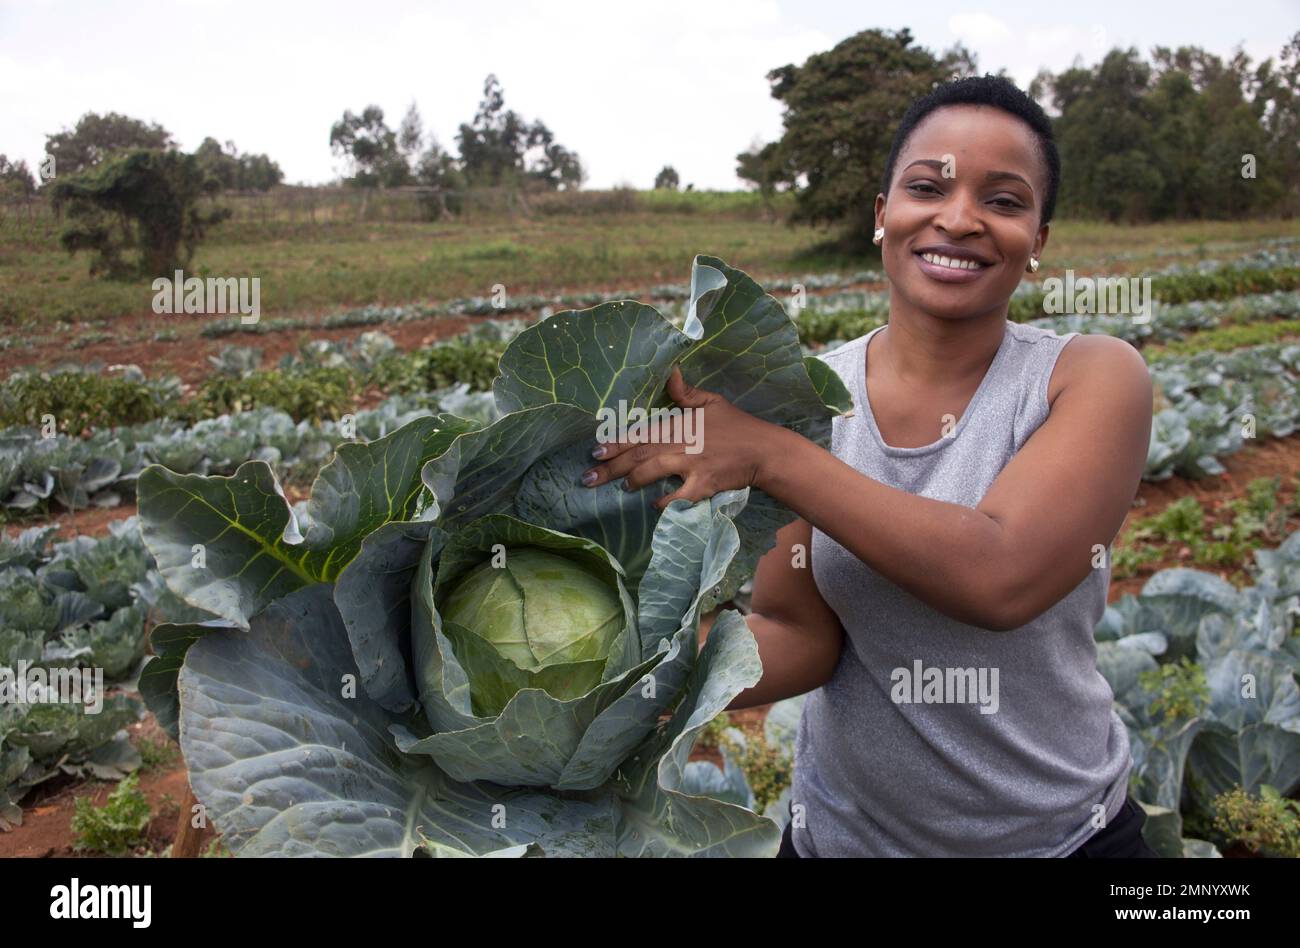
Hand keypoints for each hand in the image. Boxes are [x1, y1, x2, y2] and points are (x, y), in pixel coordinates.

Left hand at [580, 366, 775, 509]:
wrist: (765, 450)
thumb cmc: (739, 425)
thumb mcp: (713, 402)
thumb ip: (686, 392)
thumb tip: (670, 373)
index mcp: (679, 424)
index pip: (641, 433)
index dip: (616, 442)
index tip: (595, 450)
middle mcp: (681, 444)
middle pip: (639, 455)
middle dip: (611, 467)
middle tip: (588, 478)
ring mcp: (691, 465)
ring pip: (653, 472)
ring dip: (633, 480)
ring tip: (620, 487)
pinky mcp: (704, 485)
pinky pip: (678, 496)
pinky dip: (665, 502)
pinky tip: (653, 505)